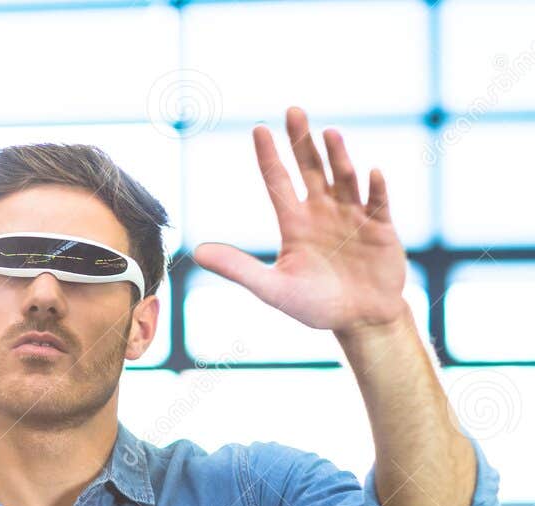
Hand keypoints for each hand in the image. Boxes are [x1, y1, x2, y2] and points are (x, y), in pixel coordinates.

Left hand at [191, 106, 408, 336]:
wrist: (361, 320)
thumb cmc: (315, 306)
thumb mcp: (272, 289)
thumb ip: (238, 269)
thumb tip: (197, 252)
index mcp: (295, 223)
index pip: (277, 181)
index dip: (268, 156)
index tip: (257, 129)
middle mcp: (323, 212)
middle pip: (311, 168)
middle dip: (302, 140)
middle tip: (293, 111)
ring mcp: (354, 216)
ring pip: (344, 178)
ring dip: (338, 156)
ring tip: (329, 133)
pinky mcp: (381, 228)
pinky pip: (379, 202)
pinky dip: (375, 188)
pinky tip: (370, 173)